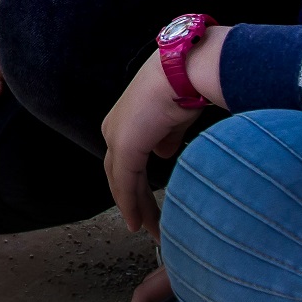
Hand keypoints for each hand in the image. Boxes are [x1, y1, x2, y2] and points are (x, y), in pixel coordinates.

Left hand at [100, 28, 228, 240]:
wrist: (186, 70)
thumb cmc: (187, 86)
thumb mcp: (175, 118)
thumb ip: (167, 137)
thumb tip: (163, 152)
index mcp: (126, 121)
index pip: (126, 162)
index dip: (134, 187)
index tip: (146, 210)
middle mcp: (114, 128)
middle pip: (119, 175)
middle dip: (133, 202)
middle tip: (147, 228)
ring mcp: (117, 136)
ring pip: (120, 182)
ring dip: (135, 208)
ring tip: (150, 232)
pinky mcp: (125, 144)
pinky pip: (125, 183)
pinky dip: (131, 205)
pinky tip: (138, 223)